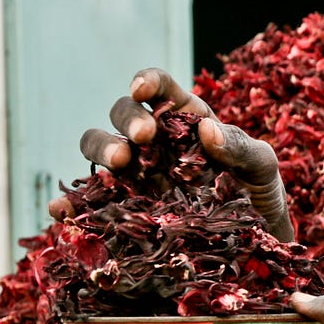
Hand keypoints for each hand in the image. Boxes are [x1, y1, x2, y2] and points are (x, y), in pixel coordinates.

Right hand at [55, 68, 294, 241]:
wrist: (255, 243)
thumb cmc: (259, 193)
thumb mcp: (262, 166)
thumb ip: (241, 146)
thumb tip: (207, 129)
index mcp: (186, 118)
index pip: (159, 88)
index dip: (146, 81)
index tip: (142, 90)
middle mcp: (155, 140)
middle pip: (124, 113)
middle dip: (128, 120)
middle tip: (143, 139)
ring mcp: (137, 173)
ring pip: (100, 146)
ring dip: (100, 148)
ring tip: (118, 165)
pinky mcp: (126, 207)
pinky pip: (91, 198)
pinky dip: (71, 201)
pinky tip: (62, 209)